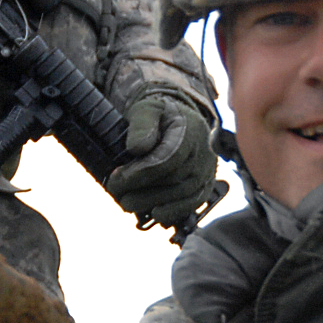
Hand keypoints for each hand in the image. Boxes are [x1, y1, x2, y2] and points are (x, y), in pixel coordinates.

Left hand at [106, 91, 217, 233]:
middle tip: (115, 191)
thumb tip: (138, 148)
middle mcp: (203, 153)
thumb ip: (141, 124)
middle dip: (140, 189)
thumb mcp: (146, 109)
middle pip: (172, 179)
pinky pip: (193, 203)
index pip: (168, 158)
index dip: (141, 172)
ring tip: (126, 202)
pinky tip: (155, 214)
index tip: (118, 178)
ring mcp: (206, 171)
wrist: (180, 121)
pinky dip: (173, 211)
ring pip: (181, 194)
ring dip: (151, 202)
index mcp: (189, 131)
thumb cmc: (160, 115)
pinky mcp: (205, 184)